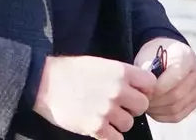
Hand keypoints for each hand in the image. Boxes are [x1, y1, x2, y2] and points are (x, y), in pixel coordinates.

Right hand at [33, 55, 155, 139]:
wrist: (45, 83)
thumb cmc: (71, 71)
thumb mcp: (101, 64)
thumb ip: (122, 75)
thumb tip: (138, 87)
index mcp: (121, 72)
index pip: (150, 84)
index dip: (144, 89)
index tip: (135, 92)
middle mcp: (118, 90)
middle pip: (142, 106)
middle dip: (132, 107)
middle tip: (118, 106)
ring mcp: (107, 110)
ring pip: (128, 123)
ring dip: (119, 122)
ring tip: (104, 115)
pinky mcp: (95, 127)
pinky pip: (116, 138)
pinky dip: (110, 135)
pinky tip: (100, 127)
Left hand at [133, 38, 195, 122]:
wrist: (166, 57)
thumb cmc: (155, 55)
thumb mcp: (147, 55)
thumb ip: (146, 69)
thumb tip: (147, 87)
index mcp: (186, 56)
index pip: (176, 77)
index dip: (157, 88)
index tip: (144, 89)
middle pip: (176, 95)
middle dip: (156, 100)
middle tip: (142, 100)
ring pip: (176, 107)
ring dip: (157, 109)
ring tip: (145, 103)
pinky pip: (177, 115)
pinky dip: (162, 115)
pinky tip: (153, 109)